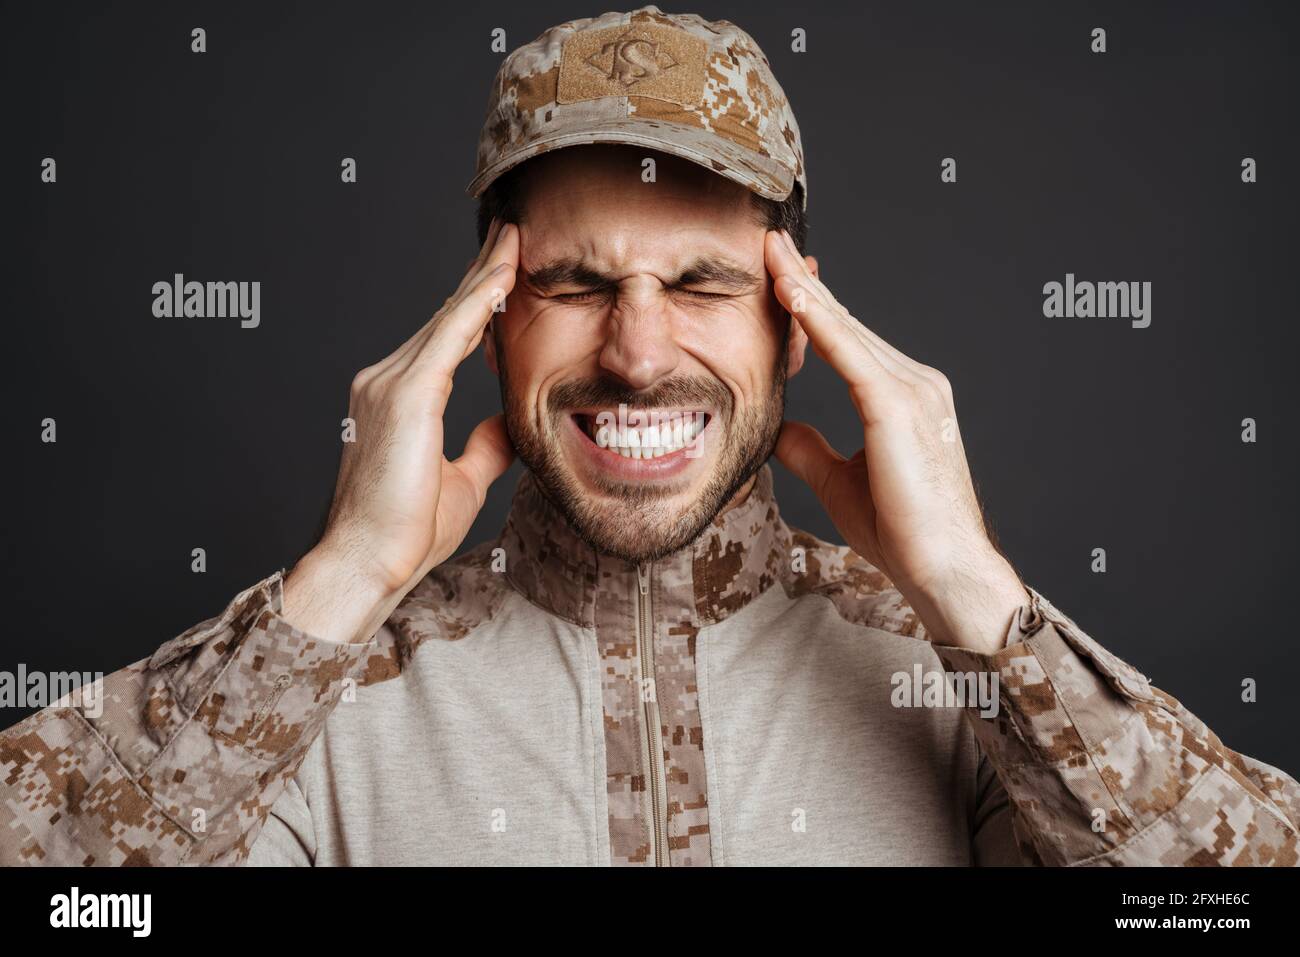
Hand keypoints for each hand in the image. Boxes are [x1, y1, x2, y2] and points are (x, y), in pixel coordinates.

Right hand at [283, 221, 518, 641]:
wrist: (366, 564)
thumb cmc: (403, 534)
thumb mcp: (461, 482)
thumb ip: (483, 447)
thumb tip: (508, 422)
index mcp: (396, 399)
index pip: (446, 338)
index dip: (476, 302)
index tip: (504, 272)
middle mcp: (386, 380)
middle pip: (446, 316)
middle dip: (481, 274)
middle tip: (513, 234)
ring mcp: (389, 383)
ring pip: (449, 317)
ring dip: (485, 276)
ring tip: (515, 239)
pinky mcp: (405, 395)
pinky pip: (451, 335)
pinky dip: (479, 303)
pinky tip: (504, 276)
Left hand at [765, 229, 1027, 652]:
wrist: (944, 571)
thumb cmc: (902, 533)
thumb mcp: (838, 482)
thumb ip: (809, 449)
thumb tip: (778, 427)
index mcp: (901, 397)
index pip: (845, 340)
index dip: (810, 307)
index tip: (778, 274)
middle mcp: (913, 383)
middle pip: (845, 323)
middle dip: (805, 282)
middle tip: (770, 241)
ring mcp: (912, 390)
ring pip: (847, 330)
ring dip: (806, 291)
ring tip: (772, 254)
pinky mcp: (901, 407)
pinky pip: (851, 355)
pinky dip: (820, 324)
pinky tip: (793, 298)